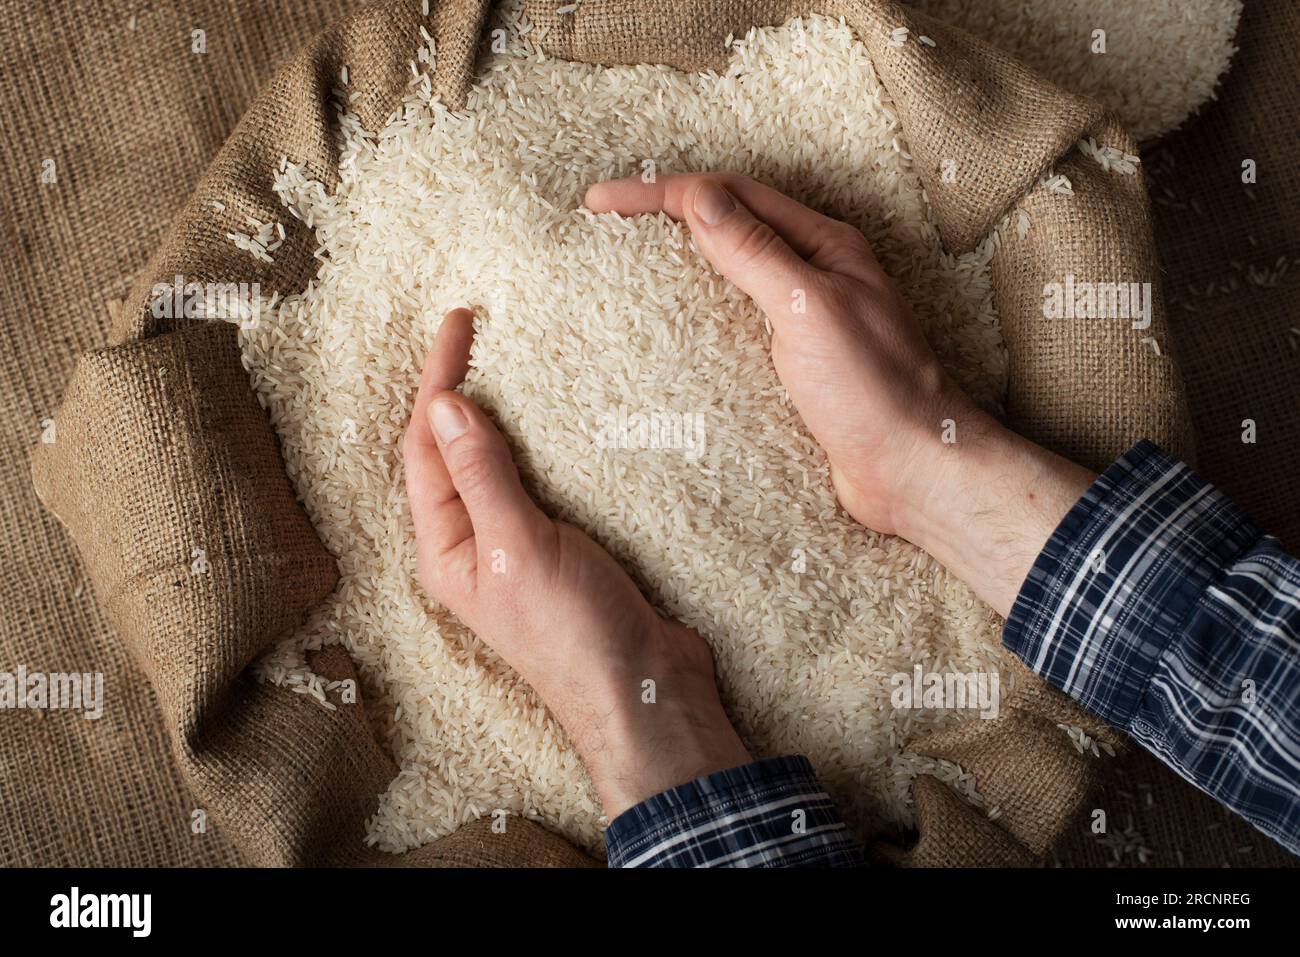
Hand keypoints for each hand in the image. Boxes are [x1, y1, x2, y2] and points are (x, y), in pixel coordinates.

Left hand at [404, 309, 750, 817]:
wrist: (645, 691)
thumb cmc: (572, 634)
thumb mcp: (519, 548)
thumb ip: (482, 477)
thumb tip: (444, 405)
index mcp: (446, 549)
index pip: (426, 449)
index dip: (437, 382)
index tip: (458, 323)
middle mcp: (475, 544)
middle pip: (454, 451)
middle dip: (459, 389)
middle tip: (477, 327)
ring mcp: (521, 545)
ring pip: (499, 464)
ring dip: (502, 413)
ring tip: (511, 357)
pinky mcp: (566, 547)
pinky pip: (542, 481)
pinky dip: (544, 444)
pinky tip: (560, 418)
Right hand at [585, 172, 973, 536]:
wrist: (914, 471)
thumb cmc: (877, 391)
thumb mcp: (810, 310)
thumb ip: (756, 254)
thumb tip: (699, 198)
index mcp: (823, 246)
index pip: (728, 198)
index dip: (660, 194)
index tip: (601, 204)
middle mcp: (814, 273)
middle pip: (726, 225)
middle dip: (662, 215)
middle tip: (601, 222)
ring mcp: (804, 318)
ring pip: (729, 272)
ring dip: (676, 260)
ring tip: (622, 263)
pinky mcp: (794, 363)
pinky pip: (736, 322)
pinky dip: (696, 313)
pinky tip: (669, 326)